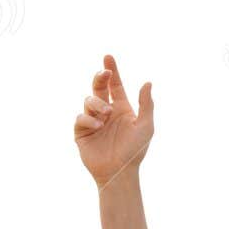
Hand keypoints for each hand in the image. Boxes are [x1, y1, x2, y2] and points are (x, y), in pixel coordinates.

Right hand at [74, 54, 153, 186]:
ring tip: (106, 113)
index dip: (112, 71)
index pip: (115, 86)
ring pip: (89, 100)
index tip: (108, 57)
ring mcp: (93, 120)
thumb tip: (148, 82)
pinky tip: (98, 126)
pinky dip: (89, 119)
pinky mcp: (82, 131)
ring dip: (97, 104)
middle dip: (100, 77)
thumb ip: (147, 105)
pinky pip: (81, 118)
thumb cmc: (135, 150)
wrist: (120, 171)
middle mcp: (106, 111)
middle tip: (104, 72)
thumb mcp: (145, 126)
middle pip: (98, 87)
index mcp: (122, 108)